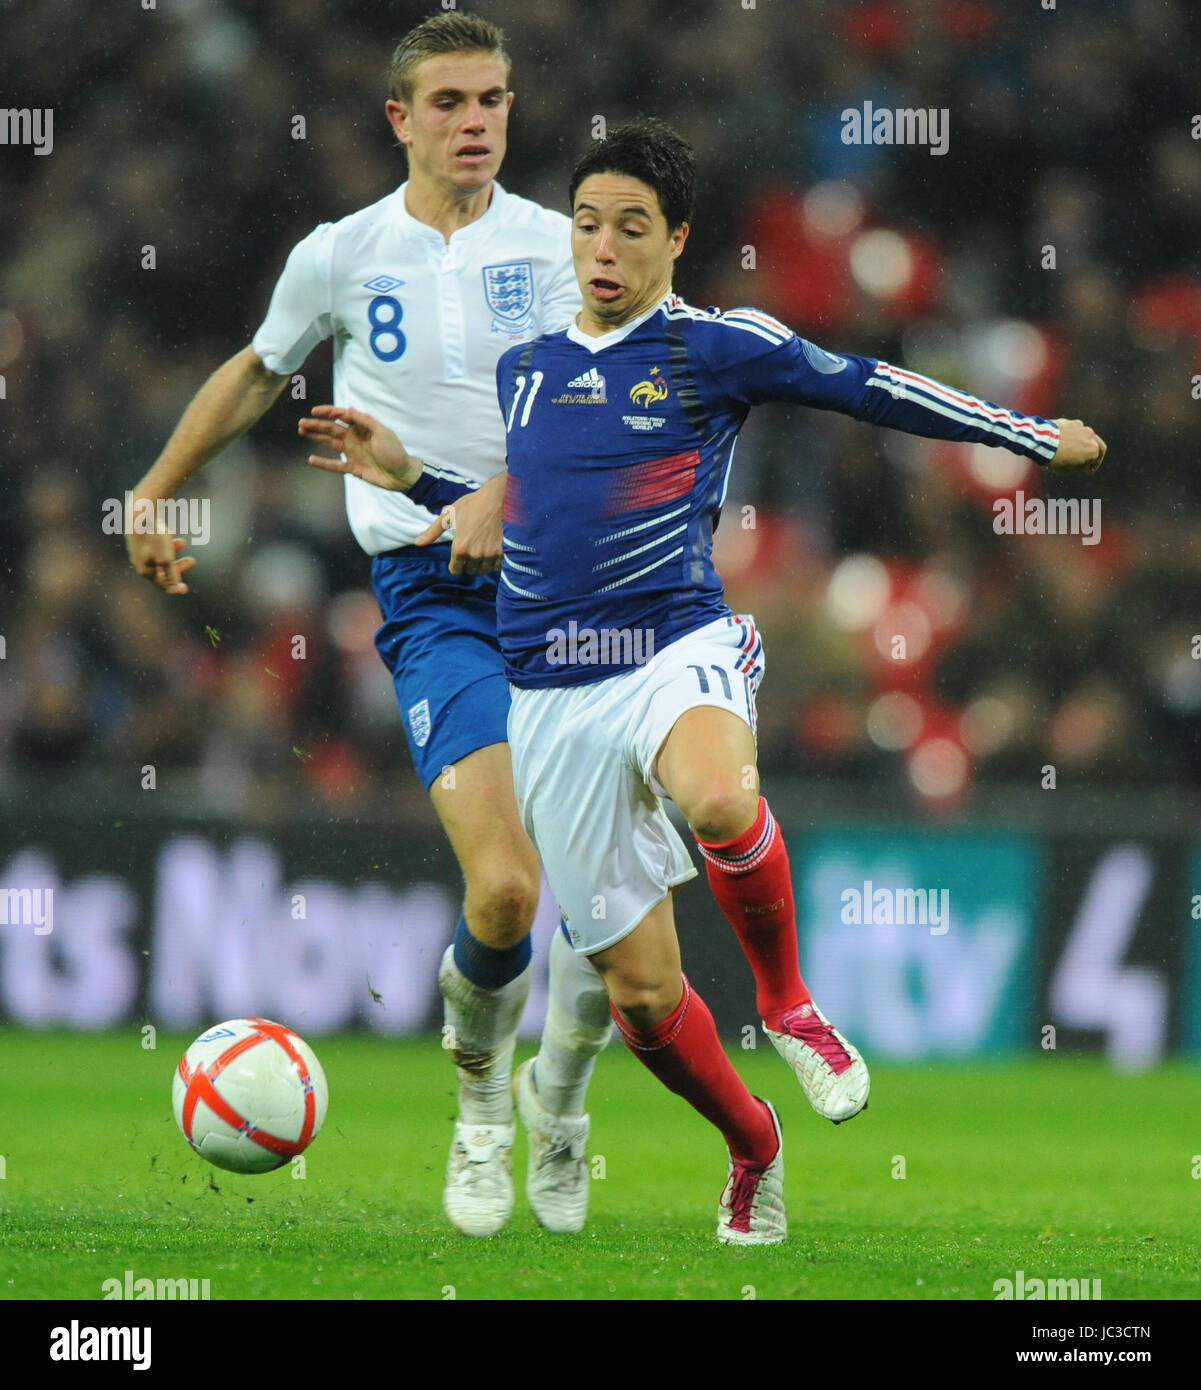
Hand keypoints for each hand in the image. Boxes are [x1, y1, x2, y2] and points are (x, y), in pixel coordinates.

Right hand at [126, 523, 194, 594]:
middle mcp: (140, 561)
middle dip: (178, 566)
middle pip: (162, 569)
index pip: (161, 583)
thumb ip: (171, 574)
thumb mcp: (166, 559)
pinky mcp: (140, 537)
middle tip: (192, 560)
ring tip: (183, 542)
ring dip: (174, 550)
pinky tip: (170, 532)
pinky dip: (165, 540)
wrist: (140, 513)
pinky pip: (155, 542)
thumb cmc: (154, 538)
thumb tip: (175, 587)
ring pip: (160, 554)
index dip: (174, 586)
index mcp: (145, 570)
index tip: (185, 588)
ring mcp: (138, 549)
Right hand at [299, 405, 422, 490]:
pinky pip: (335, 465)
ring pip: (330, 443)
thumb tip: (348, 408)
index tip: (314, 411)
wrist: (402, 475)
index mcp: (362, 427)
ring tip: (302, 431)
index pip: (341, 416)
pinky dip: (324, 463)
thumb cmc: (395, 452)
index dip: (328, 412)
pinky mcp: (353, 468)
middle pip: (331, 429)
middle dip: (316, 425)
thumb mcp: (382, 433)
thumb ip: (365, 421)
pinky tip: (311, 459)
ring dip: (316, 437)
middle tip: (301, 423)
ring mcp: (352, 453)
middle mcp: (355, 438)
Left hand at [415, 471, 505, 574]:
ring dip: (482, 564)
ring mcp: (489, 554)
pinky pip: (498, 567)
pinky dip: (496, 562)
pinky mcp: (503, 552)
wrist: (498, 498)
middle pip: (470, 571)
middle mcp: (474, 555)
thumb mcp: (449, 515)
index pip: (455, 570)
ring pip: (484, 570)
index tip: (459, 555)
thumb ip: (433, 532)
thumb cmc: (472, 504)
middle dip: (469, 563)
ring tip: (483, 549)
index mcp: (459, 548)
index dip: (456, 563)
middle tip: (472, 548)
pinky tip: (494, 549)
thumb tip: (417, 543)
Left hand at [1049, 419, 1105, 474]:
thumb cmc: (1055, 458)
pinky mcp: (1072, 422)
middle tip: (1089, 460)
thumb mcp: (1068, 469)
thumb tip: (1086, 468)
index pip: (1095, 460)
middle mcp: (1091, 437)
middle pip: (1098, 445)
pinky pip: (1076, 430)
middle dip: (1095, 453)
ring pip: (1087, 436)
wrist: (1042, 442)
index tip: (1087, 471)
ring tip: (1075, 449)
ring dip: (1084, 443)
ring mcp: (1082, 427)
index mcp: (1093, 450)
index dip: (1091, 467)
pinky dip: (1074, 435)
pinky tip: (1066, 440)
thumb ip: (1080, 467)